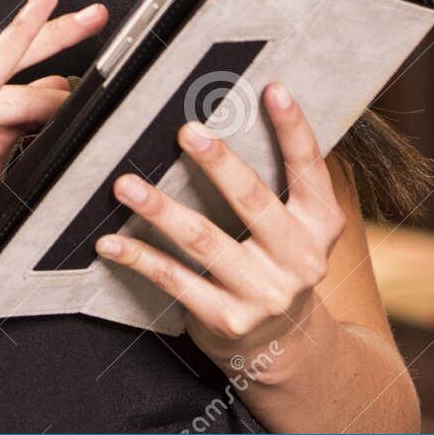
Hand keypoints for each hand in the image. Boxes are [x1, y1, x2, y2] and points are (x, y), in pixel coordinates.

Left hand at [93, 83, 345, 378]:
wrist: (285, 345)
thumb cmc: (280, 261)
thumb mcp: (300, 224)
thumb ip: (283, 179)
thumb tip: (246, 108)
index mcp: (321, 224)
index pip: (309, 168)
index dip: (293, 128)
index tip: (273, 89)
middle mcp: (299, 260)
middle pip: (253, 201)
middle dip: (219, 164)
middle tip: (188, 132)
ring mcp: (263, 293)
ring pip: (204, 241)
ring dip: (161, 209)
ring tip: (126, 184)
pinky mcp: (226, 320)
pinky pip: (175, 280)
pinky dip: (140, 258)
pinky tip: (112, 241)